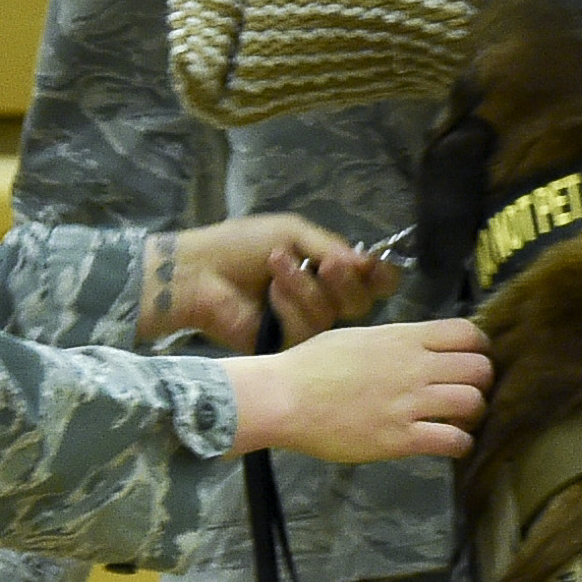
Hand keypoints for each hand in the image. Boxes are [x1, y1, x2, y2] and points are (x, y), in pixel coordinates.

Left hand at [142, 215, 401, 349]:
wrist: (200, 272)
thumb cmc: (241, 246)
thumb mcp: (292, 233)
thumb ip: (332, 247)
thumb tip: (368, 263)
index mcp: (327, 269)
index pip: (372, 280)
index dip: (380, 275)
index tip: (371, 267)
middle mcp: (323, 299)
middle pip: (361, 302)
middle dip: (344, 280)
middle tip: (323, 263)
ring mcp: (306, 325)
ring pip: (334, 315)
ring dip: (305, 286)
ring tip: (275, 267)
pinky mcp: (289, 348)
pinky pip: (309, 332)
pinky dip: (290, 307)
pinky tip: (269, 296)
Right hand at [225, 317, 492, 462]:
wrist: (285, 397)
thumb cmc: (312, 365)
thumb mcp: (358, 337)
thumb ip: (394, 341)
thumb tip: (415, 346)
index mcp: (404, 338)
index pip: (468, 333)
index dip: (479, 349)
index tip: (471, 361)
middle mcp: (414, 366)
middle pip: (480, 369)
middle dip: (482, 383)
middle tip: (468, 394)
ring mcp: (409, 402)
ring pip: (474, 403)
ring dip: (474, 414)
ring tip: (460, 421)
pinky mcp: (400, 438)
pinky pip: (453, 440)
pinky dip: (460, 443)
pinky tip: (449, 443)